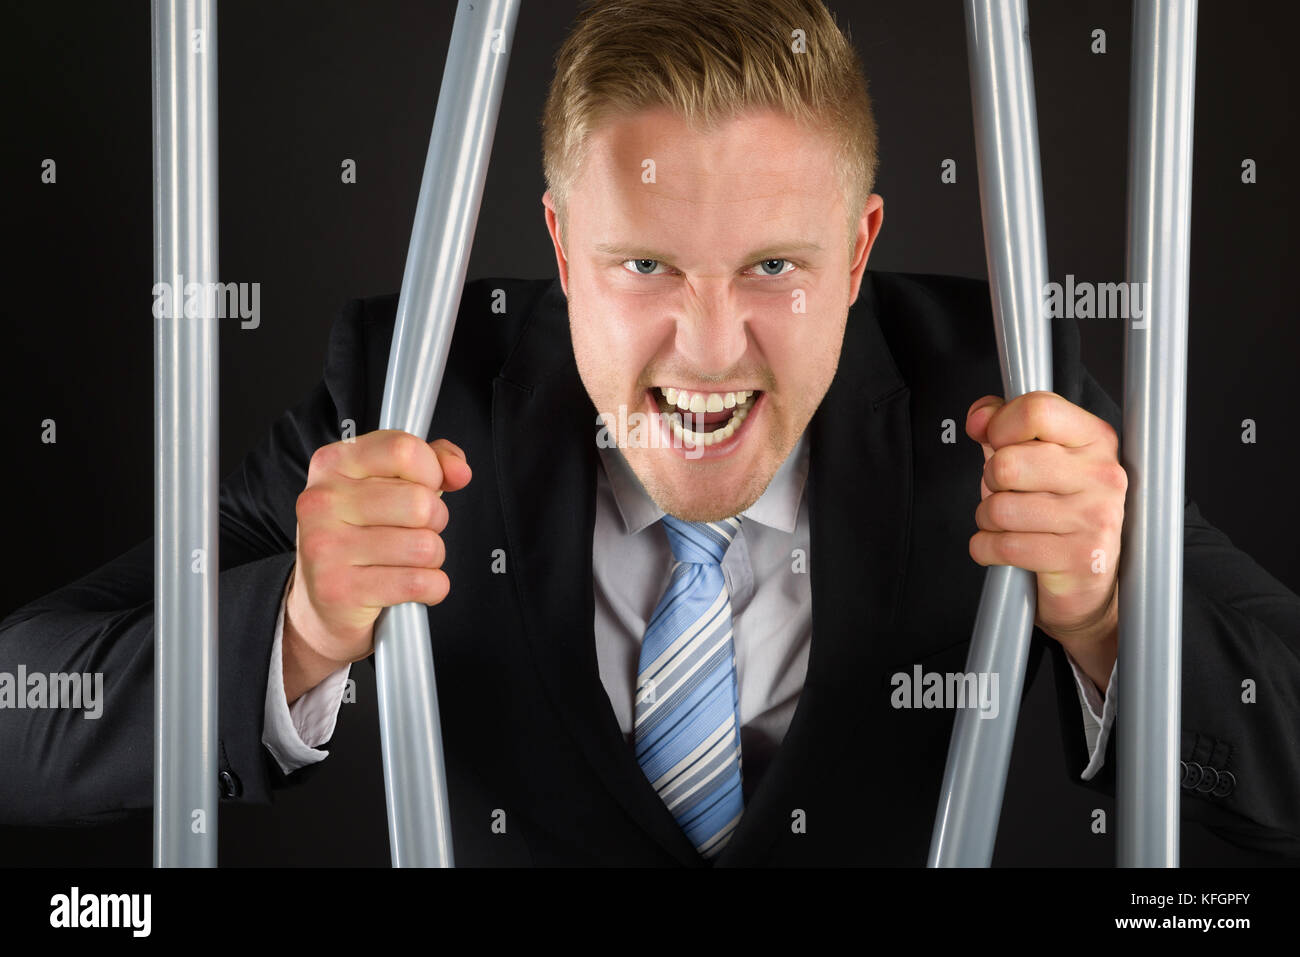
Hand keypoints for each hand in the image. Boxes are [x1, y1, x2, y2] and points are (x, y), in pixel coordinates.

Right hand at [283, 431, 471, 702]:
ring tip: (410, 559)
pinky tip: (413, 585)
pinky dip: (432, 587)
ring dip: (433, 557)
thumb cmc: (362, 534)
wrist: (321, 600)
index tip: (428, 486)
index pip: (404, 450)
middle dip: (436, 520)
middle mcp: (322, 501)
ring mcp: (326, 547)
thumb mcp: (389, 484)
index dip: (432, 471)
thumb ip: (432, 462)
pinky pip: (419, 583)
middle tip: (418, 530)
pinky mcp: (339, 590)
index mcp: (333, 463)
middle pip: (420, 502)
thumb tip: (459, 471)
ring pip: (425, 546)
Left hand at [965, 391, 1123, 690]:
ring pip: (999, 507)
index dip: (999, 425)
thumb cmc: (1057, 514)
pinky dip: (987, 549)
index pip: (1036, 410)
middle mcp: (1102, 474)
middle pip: (1007, 463)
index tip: (993, 439)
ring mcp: (1096, 516)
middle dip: (990, 483)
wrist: (1087, 581)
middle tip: (1006, 494)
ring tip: (1009, 524)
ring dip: (988, 519)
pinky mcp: (1082, 557)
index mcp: (1094, 439)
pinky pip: (1004, 546)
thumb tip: (979, 416)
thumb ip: (1003, 428)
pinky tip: (1004, 548)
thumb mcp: (1034, 459)